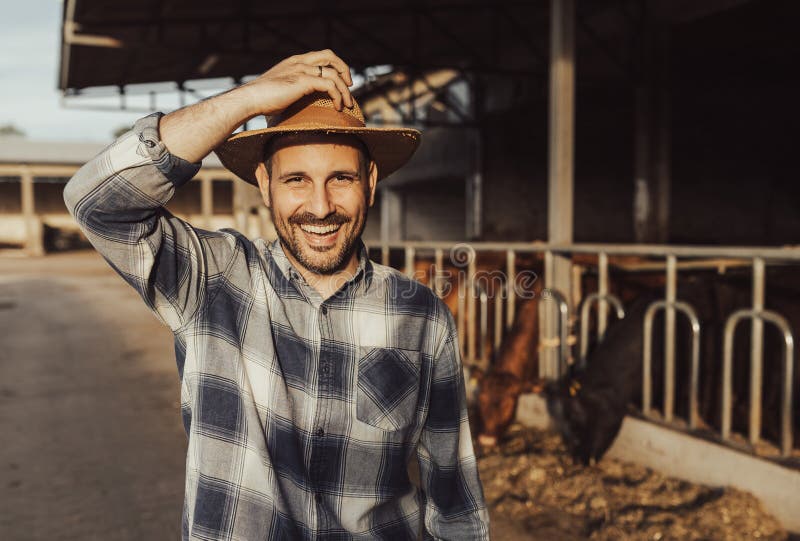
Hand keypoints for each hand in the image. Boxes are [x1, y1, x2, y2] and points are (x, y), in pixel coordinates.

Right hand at [238, 49, 353, 116]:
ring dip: (345, 90)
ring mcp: (301, 70)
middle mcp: (299, 62)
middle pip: (330, 56)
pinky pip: (330, 85)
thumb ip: (292, 89)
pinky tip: (338, 107)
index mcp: (294, 61)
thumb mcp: (280, 89)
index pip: (321, 55)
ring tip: (348, 103)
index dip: (335, 65)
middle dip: (344, 70)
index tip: (341, 81)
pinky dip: (338, 96)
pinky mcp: (303, 81)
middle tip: (349, 86)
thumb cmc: (261, 99)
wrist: (249, 99)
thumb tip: (298, 104)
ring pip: (334, 74)